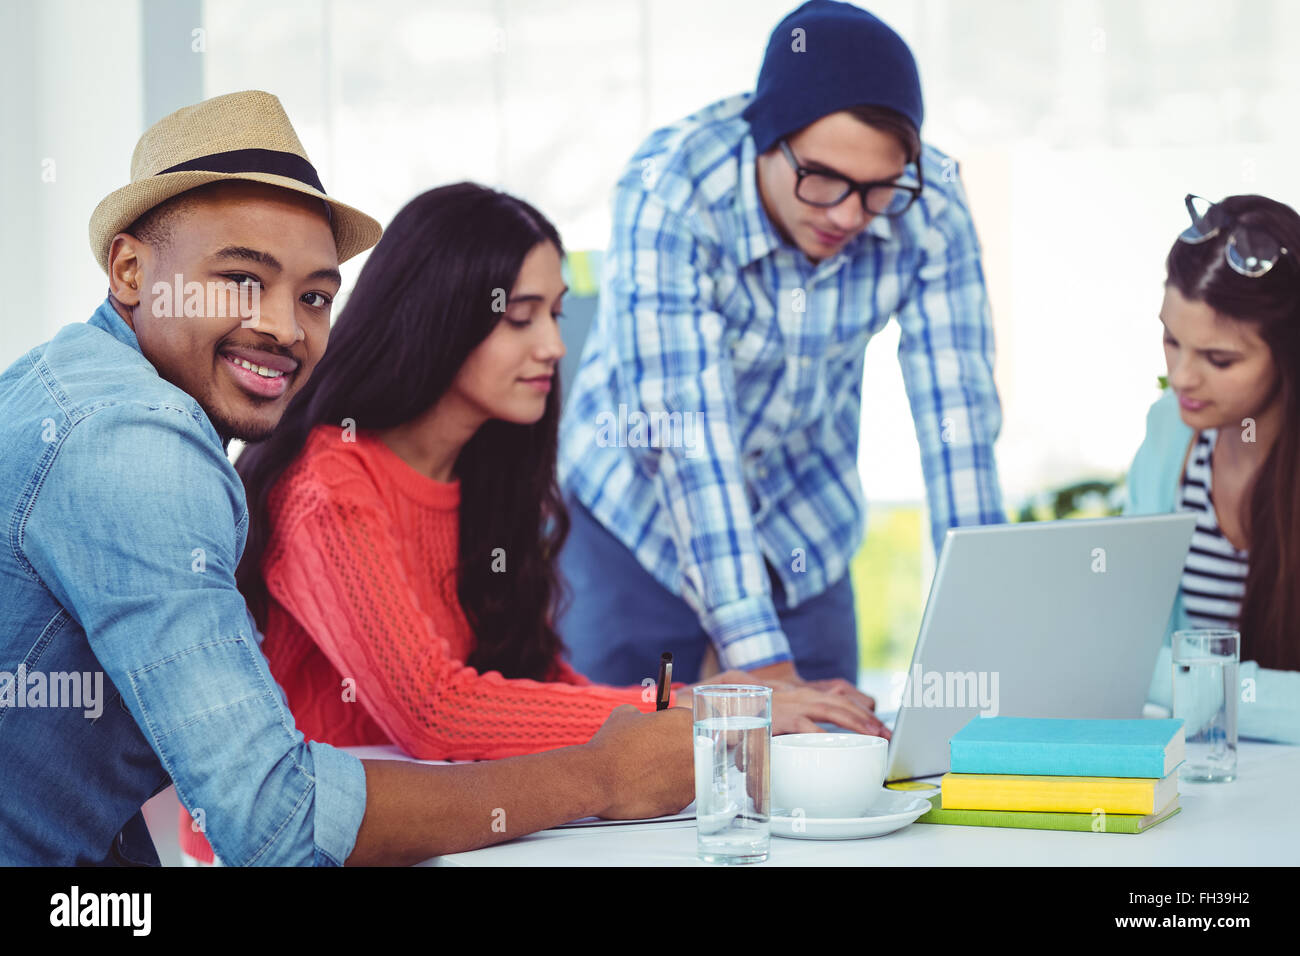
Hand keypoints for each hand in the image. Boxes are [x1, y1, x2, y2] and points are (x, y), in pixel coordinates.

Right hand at [586, 705, 694, 818]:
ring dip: (679, 770)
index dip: (681, 727)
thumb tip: (645, 719)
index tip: (673, 733)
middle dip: (683, 749)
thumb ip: (645, 714)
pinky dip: (671, 790)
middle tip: (664, 752)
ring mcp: (692, 778)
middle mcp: (695, 749)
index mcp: (685, 722)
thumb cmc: (611, 746)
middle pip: (700, 747)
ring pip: (693, 772)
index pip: (695, 721)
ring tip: (654, 770)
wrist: (598, 778)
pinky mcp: (682, 801)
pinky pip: (682, 793)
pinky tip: (652, 785)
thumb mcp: (627, 713)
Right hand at [771, 685, 890, 738]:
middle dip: (868, 719)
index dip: (866, 713)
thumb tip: (828, 738)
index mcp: (810, 695)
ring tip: (872, 735)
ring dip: (854, 722)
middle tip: (887, 735)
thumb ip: (808, 719)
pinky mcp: (783, 718)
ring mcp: (795, 706)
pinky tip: (835, 744)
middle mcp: (806, 697)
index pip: (845, 701)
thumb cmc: (764, 709)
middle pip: (844, 705)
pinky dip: (821, 734)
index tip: (884, 728)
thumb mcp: (789, 710)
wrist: (735, 698)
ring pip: (832, 710)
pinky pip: (806, 726)